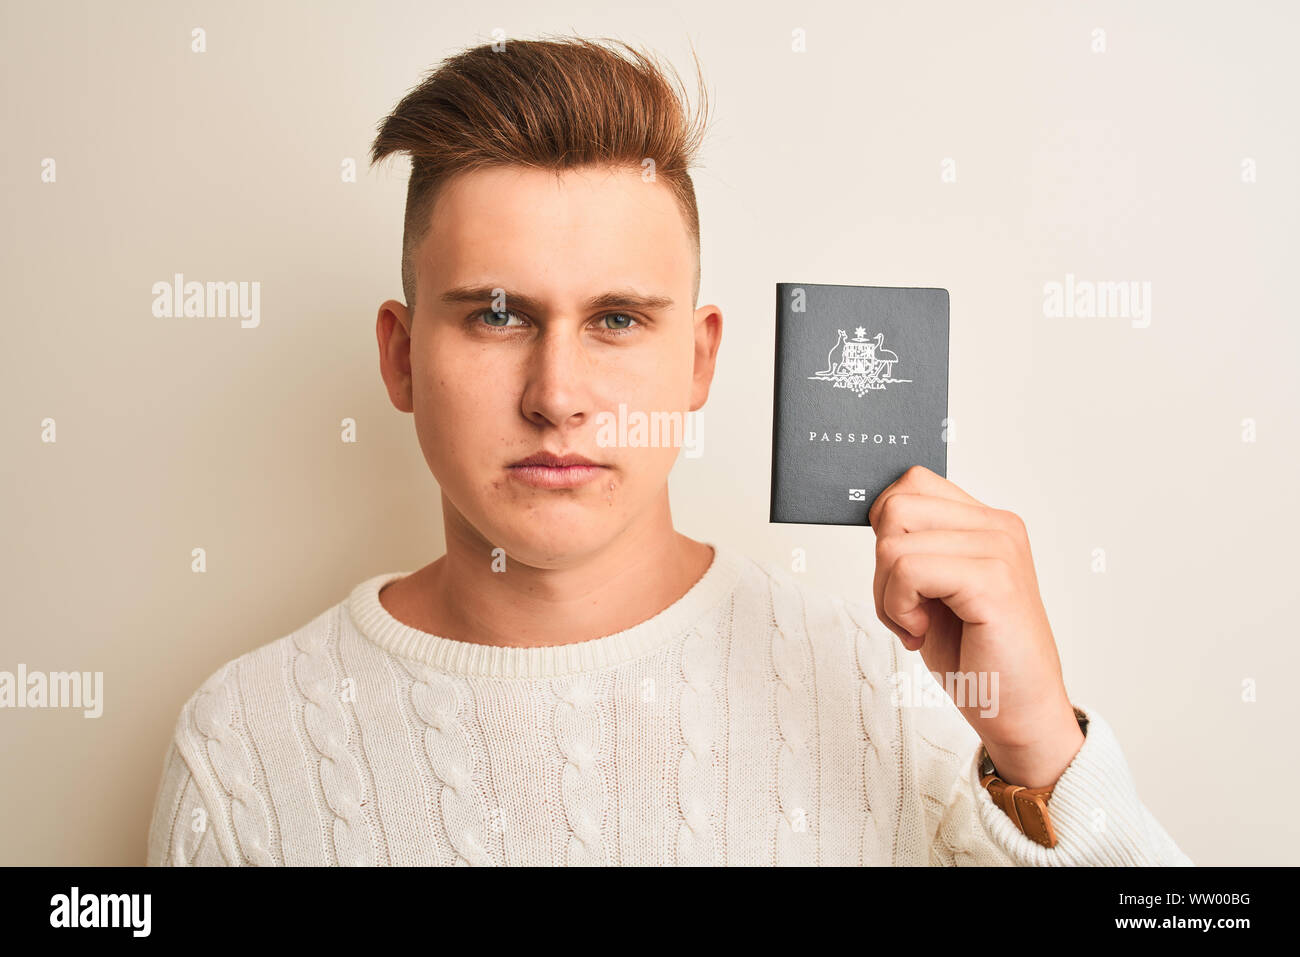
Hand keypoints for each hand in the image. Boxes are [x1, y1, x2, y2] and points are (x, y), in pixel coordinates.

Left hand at [869, 466, 1084, 788]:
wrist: (1017, 711)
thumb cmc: (975, 654)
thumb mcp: (932, 587)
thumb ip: (914, 543)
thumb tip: (873, 513)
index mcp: (986, 521)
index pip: (910, 483)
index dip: (886, 533)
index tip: (903, 581)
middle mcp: (998, 526)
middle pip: (894, 508)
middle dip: (881, 567)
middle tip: (907, 610)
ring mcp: (1000, 549)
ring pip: (893, 542)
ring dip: (887, 594)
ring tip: (918, 624)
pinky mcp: (993, 580)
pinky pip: (907, 570)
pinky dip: (898, 609)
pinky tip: (924, 633)